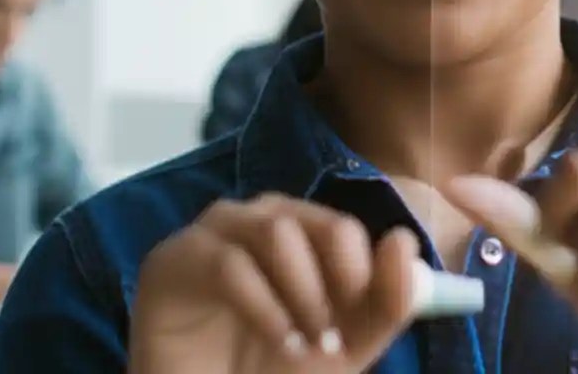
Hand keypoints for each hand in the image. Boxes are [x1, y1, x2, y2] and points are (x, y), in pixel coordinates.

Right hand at [129, 194, 419, 373]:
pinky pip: (226, 262)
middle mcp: (254, 220)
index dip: (364, 268)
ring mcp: (211, 233)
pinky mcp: (172, 259)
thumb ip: (384, 301)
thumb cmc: (273, 370)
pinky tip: (278, 340)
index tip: (363, 316)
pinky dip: (263, 305)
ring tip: (305, 343)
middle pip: (312, 220)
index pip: (342, 227)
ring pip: (273, 229)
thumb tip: (405, 242)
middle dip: (335, 280)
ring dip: (302, 292)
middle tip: (335, 337)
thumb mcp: (345, 344)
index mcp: (298, 231)